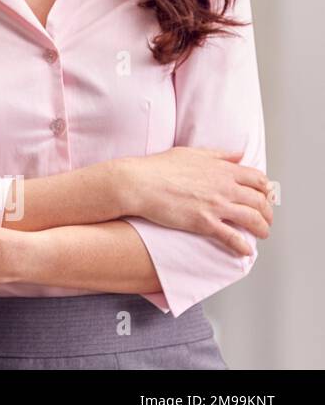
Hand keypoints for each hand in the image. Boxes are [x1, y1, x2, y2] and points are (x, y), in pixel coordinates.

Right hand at [119, 148, 272, 254]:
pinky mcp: (204, 222)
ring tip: (261, 234)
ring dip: (262, 229)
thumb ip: (219, 154)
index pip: (258, 179)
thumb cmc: (159, 167)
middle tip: (265, 219)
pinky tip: (245, 251)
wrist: (138, 183)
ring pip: (252, 219)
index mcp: (222, 169)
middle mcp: (224, 187)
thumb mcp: (191, 153)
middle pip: (260, 201)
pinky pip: (232, 237)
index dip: (265, 189)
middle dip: (267, 212)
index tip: (264, 196)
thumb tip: (240, 154)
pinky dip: (243, 246)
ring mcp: (215, 205)